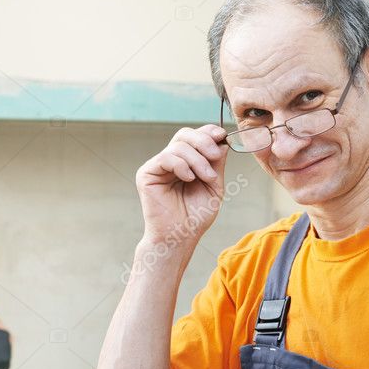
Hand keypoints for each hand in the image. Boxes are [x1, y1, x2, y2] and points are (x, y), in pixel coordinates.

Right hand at [135, 125, 228, 247]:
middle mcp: (170, 161)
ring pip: (178, 146)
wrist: (180, 236)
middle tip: (215, 156)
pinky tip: (189, 179)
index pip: (194, 137)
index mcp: (185, 162)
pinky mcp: (146, 174)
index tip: (222, 135)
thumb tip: (221, 140)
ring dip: (197, 160)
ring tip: (206, 178)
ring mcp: (157, 166)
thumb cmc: (196, 216)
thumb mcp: (214, 185)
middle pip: (184, 135)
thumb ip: (216, 163)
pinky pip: (166, 157)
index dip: (207, 132)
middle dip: (203, 141)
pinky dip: (181, 165)